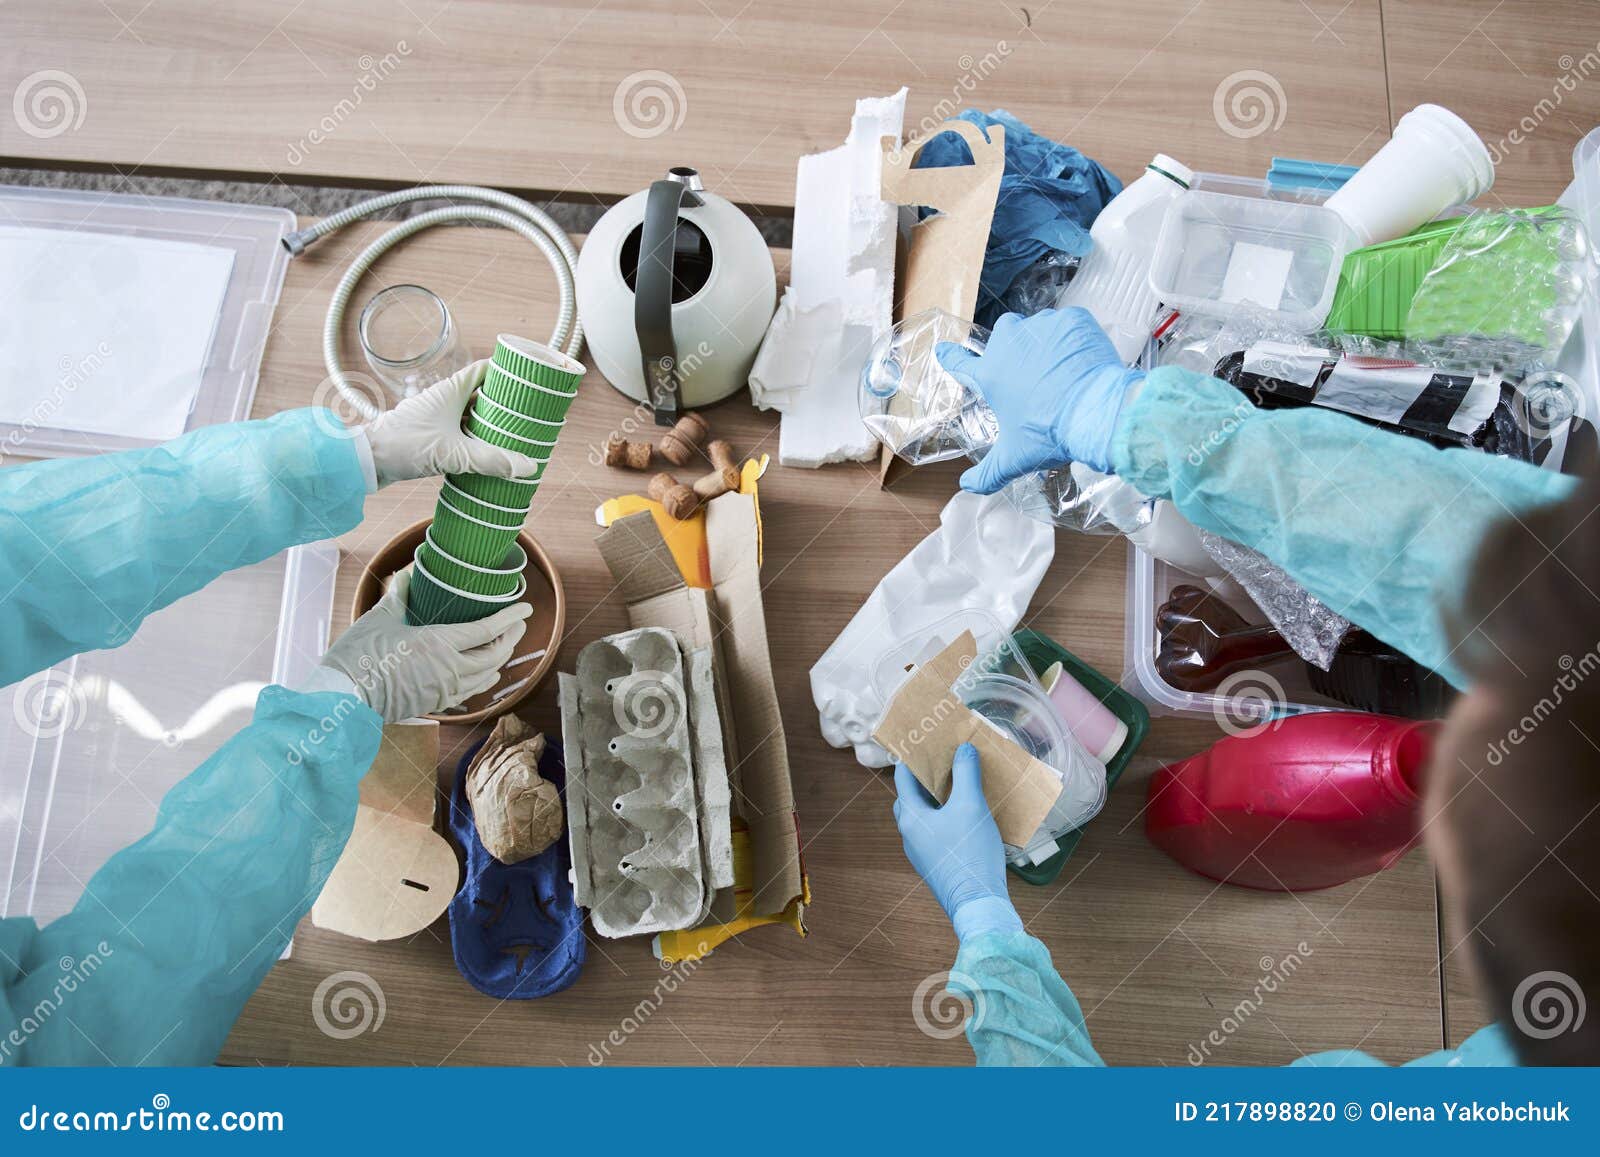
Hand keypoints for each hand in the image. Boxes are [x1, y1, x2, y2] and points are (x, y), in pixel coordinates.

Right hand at [317, 569, 531, 720]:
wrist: (342, 698)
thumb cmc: (358, 657)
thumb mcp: (379, 619)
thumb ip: (398, 596)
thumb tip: (406, 574)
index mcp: (438, 644)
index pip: (487, 630)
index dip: (510, 617)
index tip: (526, 607)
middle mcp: (449, 670)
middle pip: (494, 654)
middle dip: (511, 638)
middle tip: (519, 624)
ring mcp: (444, 690)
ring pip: (486, 675)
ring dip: (500, 658)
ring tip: (506, 645)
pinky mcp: (436, 703)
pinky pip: (471, 690)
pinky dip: (484, 677)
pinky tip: (487, 672)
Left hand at [363, 360, 541, 486]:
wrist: (367, 460)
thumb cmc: (405, 446)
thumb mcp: (455, 454)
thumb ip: (493, 460)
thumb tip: (528, 467)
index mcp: (450, 390)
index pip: (485, 369)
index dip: (507, 370)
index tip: (528, 378)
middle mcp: (444, 399)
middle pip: (482, 393)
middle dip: (504, 401)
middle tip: (529, 412)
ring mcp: (437, 417)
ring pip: (471, 414)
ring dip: (491, 422)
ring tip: (515, 433)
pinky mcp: (431, 435)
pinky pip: (461, 431)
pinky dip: (476, 438)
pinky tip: (489, 451)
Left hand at [894, 743, 1021, 941]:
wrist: (978, 904)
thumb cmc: (970, 852)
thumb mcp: (970, 806)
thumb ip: (966, 774)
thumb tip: (963, 748)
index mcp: (910, 818)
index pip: (903, 778)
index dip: (913, 758)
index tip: (925, 741)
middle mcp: (910, 835)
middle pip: (911, 798)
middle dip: (925, 779)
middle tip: (944, 761)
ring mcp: (922, 853)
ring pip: (924, 817)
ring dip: (937, 800)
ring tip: (959, 784)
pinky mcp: (936, 864)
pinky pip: (935, 833)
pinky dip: (945, 818)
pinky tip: (967, 816)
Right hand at [936, 306, 1143, 490]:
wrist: (1096, 412)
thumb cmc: (1050, 432)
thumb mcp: (1015, 458)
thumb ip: (988, 474)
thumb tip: (968, 487)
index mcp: (991, 374)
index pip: (961, 363)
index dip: (951, 357)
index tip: (944, 350)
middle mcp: (1011, 342)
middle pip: (1005, 337)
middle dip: (1015, 351)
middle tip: (1033, 375)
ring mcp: (1042, 327)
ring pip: (1039, 329)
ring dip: (1046, 344)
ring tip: (1063, 371)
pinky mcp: (1073, 320)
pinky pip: (1069, 325)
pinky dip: (1074, 339)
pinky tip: (1081, 361)